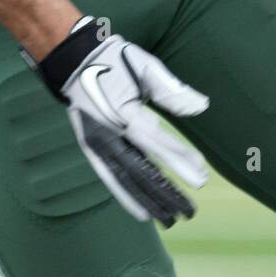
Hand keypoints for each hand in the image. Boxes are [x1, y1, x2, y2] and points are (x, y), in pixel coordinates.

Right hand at [21, 17, 209, 227]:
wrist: (72, 57)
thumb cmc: (114, 59)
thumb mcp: (144, 66)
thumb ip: (172, 90)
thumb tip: (203, 107)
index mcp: (122, 111)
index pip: (156, 143)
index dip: (179, 159)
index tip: (200, 175)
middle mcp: (108, 132)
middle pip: (142, 170)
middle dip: (168, 192)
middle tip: (191, 210)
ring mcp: (97, 142)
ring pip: (126, 179)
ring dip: (149, 200)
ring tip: (171, 219)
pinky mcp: (90, 146)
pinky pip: (109, 176)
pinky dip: (125, 195)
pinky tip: (141, 211)